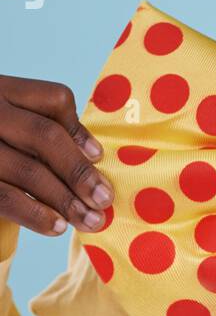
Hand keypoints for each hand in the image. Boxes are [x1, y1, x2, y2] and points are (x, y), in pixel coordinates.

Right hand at [0, 76, 113, 235]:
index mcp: (1, 89)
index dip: (80, 129)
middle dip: (79, 171)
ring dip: (65, 200)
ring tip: (89, 221)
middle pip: (45, 136)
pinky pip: (5, 196)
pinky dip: (34, 214)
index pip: (54, 98)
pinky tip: (56, 227)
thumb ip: (39, 124)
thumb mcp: (5, 118)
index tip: (98, 157)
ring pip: (28, 170)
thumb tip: (92, 153)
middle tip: (105, 200)